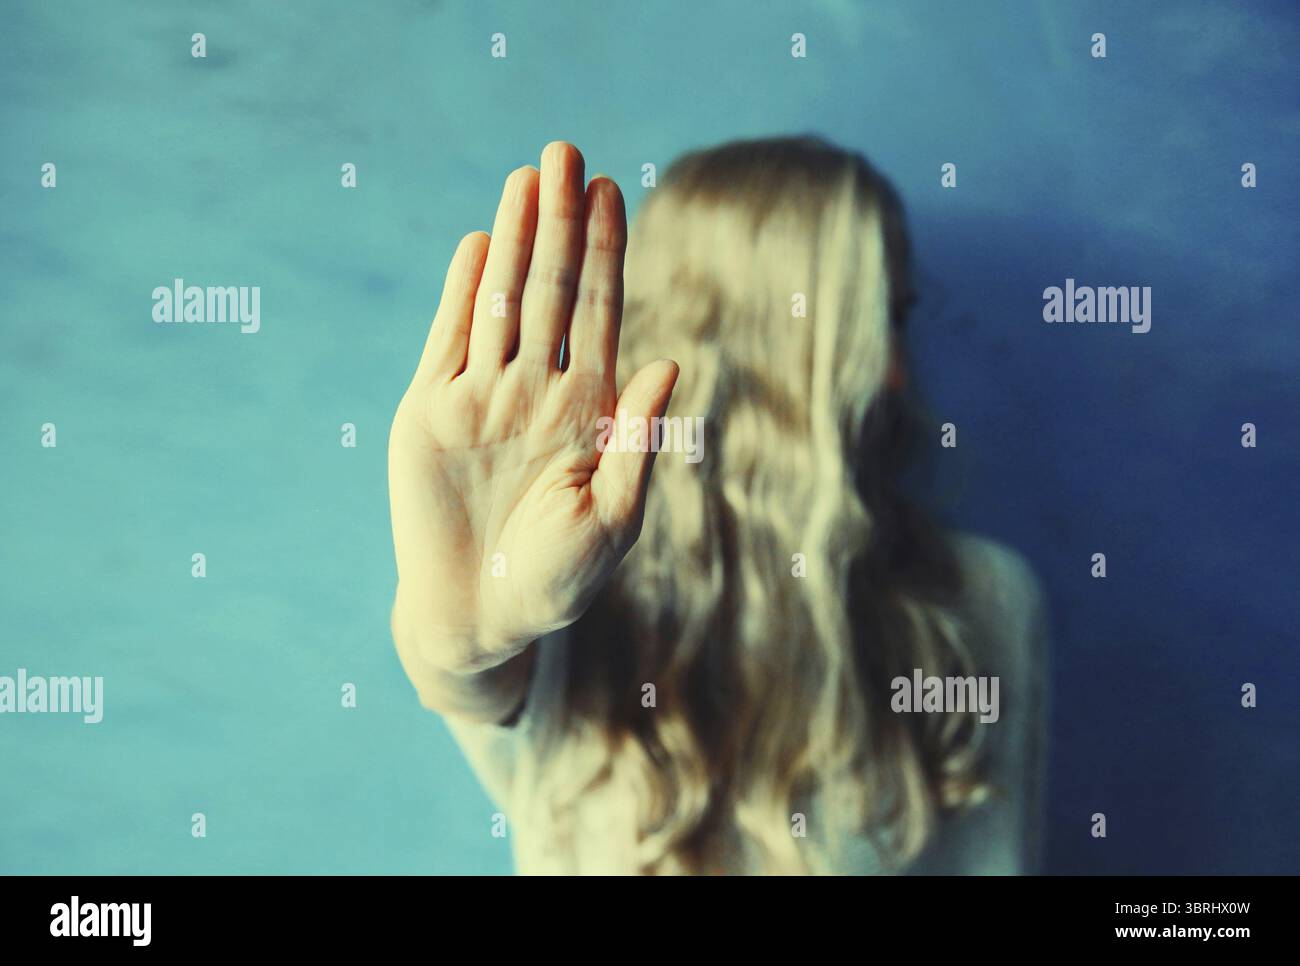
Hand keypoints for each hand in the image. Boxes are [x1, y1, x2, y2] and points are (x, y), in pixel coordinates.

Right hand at [388, 142, 678, 683]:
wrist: (480, 614)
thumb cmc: (557, 581)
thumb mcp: (614, 519)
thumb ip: (639, 442)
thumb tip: (671, 363)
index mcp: (589, 411)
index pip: (600, 315)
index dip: (607, 254)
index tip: (613, 191)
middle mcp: (538, 391)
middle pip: (552, 291)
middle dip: (562, 224)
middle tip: (566, 151)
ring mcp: (483, 397)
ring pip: (501, 302)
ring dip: (515, 239)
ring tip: (528, 176)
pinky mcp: (431, 411)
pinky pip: (449, 339)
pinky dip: (463, 292)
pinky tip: (481, 244)